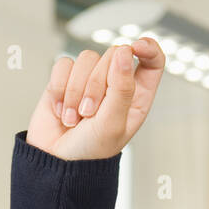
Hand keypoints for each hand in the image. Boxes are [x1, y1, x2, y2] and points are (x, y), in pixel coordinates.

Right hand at [25, 39, 165, 159]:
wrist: (56, 162)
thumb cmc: (90, 150)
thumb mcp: (112, 123)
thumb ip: (121, 87)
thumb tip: (124, 51)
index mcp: (136, 97)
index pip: (152, 62)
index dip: (147, 48)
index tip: (136, 46)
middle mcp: (115, 85)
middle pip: (112, 55)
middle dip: (96, 84)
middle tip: (88, 114)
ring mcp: (90, 80)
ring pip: (86, 58)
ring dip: (75, 91)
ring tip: (73, 118)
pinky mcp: (66, 79)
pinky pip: (63, 64)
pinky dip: (59, 88)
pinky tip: (61, 110)